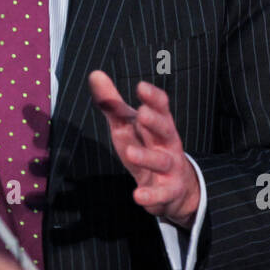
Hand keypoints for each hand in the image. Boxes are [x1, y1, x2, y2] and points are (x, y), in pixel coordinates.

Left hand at [89, 71, 199, 228]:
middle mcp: (168, 144)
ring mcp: (170, 168)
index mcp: (159, 125)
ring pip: (161, 161)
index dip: (153, 98)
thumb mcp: (127, 126)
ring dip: (147, 157)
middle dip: (155, 122)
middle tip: (141, 113)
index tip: (141, 87)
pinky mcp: (168, 192)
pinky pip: (161, 194)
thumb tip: (95, 74)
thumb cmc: (147, 149)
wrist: (175, 189)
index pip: (161, 107)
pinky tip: (138, 195)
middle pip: (165, 130)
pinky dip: (151, 195)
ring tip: (130, 152)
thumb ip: (113, 104)